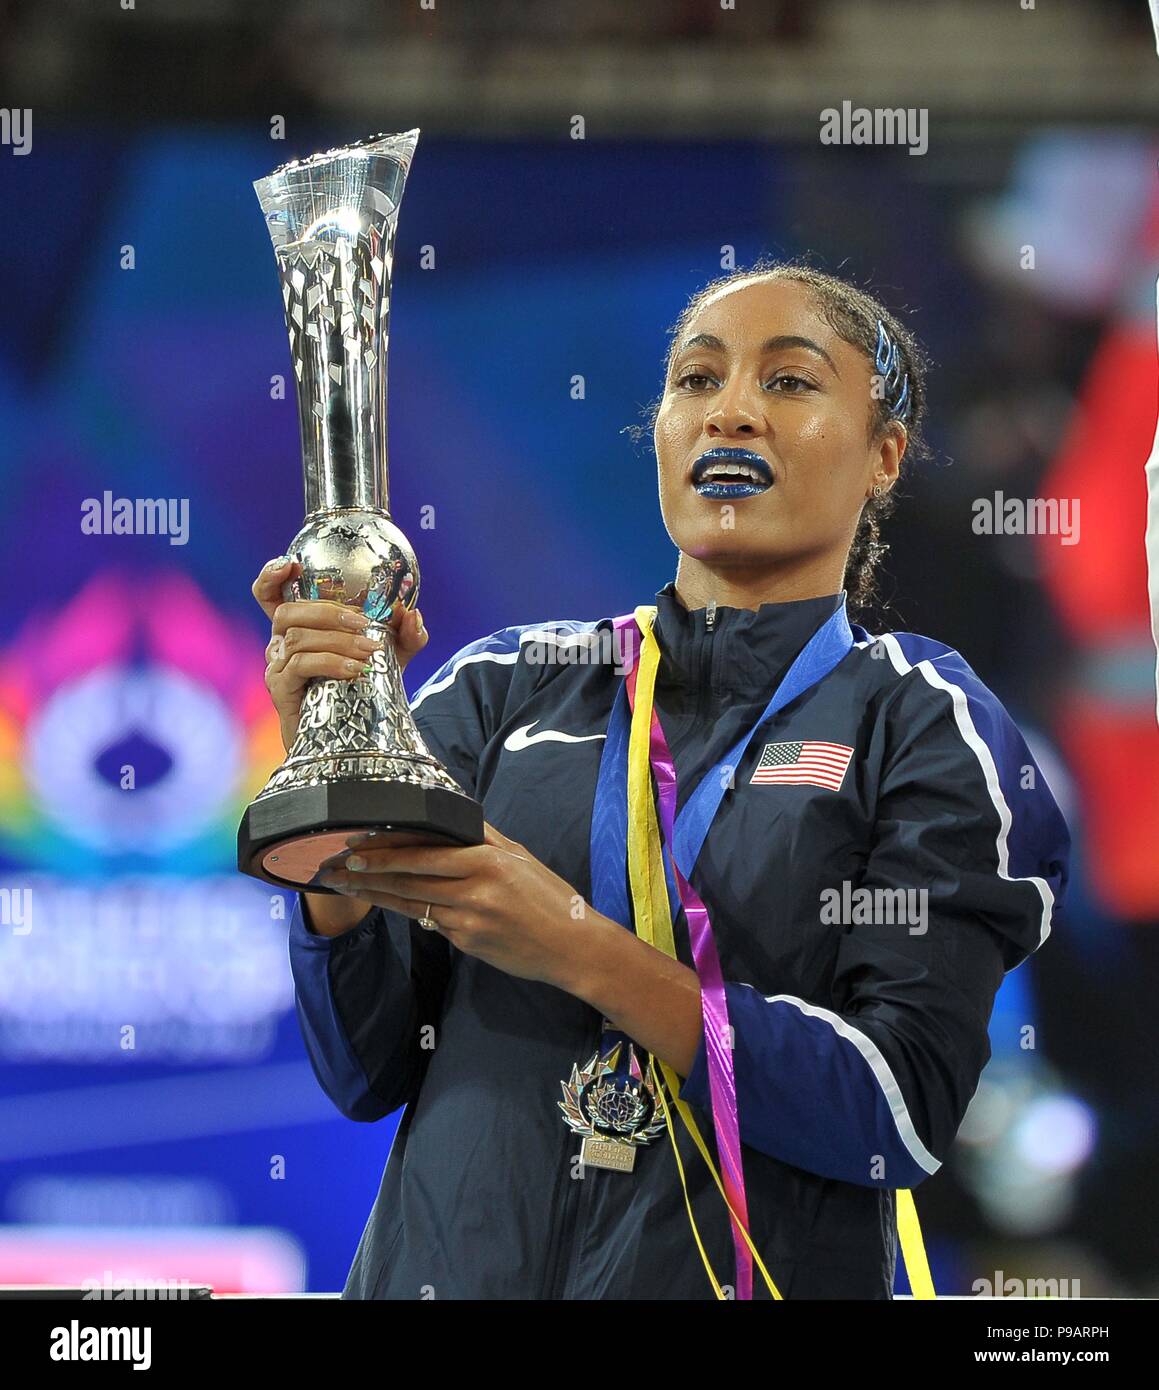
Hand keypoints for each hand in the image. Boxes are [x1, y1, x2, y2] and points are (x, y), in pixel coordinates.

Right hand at [251, 556, 430, 753]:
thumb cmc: (363, 691)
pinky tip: (355, 670)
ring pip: (298, 637)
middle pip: (287, 611)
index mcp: (299, 628)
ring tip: (369, 653)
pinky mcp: (280, 688)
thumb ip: (406, 634)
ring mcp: (277, 666)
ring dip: (338, 641)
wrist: (350, 737)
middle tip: (363, 623)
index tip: (292, 564)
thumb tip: (412, 614)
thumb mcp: (391, 658)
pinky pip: (301, 664)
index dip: (272, 575)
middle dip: (327, 611)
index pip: (270, 595)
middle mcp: (280, 643)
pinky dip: (331, 662)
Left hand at [315, 821, 609, 991]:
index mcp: (486, 861)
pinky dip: (406, 911)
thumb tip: (451, 813)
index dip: (387, 848)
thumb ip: (483, 836)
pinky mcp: (466, 942)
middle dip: (369, 871)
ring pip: (411, 903)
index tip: (356, 843)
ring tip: (346, 884)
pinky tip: (385, 904)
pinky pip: (431, 923)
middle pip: (409, 877)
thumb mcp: (519, 856)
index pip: (425, 851)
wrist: (572, 946)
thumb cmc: (549, 897)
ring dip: (375, 893)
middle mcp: (474, 889)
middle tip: (335, 865)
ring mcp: (468, 919)